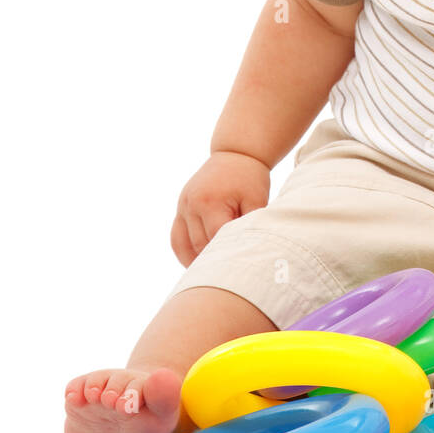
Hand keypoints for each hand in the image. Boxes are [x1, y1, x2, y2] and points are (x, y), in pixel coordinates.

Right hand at [171, 151, 270, 266]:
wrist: (236, 154)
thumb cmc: (250, 179)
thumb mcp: (257, 200)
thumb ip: (251, 225)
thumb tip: (251, 251)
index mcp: (210, 202)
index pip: (216, 241)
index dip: (226, 257)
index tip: (237, 272)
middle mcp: (191, 205)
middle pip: (199, 245)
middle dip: (212, 261)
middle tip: (227, 278)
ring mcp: (183, 205)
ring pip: (183, 245)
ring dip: (195, 261)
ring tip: (211, 274)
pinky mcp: (181, 206)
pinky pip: (176, 237)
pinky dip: (184, 252)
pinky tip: (196, 264)